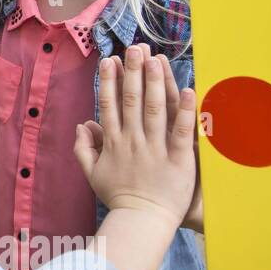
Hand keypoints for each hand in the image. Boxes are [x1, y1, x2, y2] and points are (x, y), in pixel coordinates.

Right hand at [73, 46, 197, 230]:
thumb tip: (81, 125)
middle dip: (132, 72)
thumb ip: (84, 149)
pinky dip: (185, 111)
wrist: (141, 222)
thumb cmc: (119, 199)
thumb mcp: (93, 174)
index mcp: (113, 142)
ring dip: (155, 82)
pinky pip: (182, 131)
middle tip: (134, 47)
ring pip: (154, 109)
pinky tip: (189, 90)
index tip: (110, 60)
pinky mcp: (178, 159)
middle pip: (131, 100)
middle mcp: (132, 141)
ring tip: (156, 59)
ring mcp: (155, 149)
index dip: (109, 81)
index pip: (109, 105)